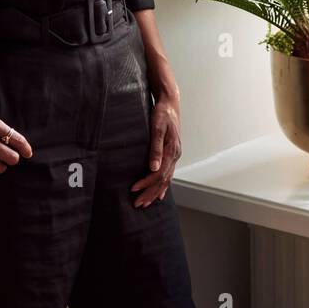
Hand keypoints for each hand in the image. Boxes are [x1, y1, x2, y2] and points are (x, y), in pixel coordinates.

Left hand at [131, 85, 181, 206]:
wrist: (170, 103)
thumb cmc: (162, 114)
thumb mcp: (157, 128)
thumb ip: (155, 147)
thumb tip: (153, 167)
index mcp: (172, 150)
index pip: (159, 173)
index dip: (146, 183)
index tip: (133, 189)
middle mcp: (175, 155)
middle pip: (163, 180)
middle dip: (150, 193)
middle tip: (137, 204)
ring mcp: (174, 155)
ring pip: (166, 179)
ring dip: (155, 192)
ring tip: (145, 203)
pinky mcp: (172, 153)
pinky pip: (168, 174)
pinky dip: (163, 186)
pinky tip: (160, 194)